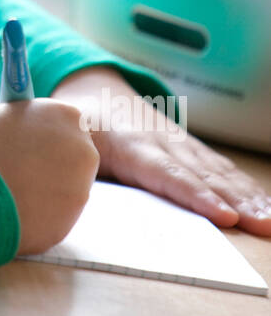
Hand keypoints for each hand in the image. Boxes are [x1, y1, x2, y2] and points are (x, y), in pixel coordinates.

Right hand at [0, 97, 98, 255]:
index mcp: (67, 116)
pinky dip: (32, 221)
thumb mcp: (2, 120)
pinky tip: (7, 214)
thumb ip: (25, 132)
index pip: (67, 130)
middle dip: (50, 172)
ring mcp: (78, 191)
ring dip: (41, 198)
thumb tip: (27, 146)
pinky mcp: (66, 226)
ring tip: (7, 197)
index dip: (46, 143)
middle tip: (20, 178)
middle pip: (72, 164)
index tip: (31, 152)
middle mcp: (83, 151)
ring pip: (62, 196)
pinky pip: (50, 222)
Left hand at [50, 65, 270, 235]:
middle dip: (236, 201)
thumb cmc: (77, 123)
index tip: (223, 216)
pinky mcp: (190, 148)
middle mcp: (162, 141)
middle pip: (202, 175)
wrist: (94, 89)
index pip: (166, 173)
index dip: (195, 195)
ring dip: (248, 196)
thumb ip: (72, 161)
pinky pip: (221, 168)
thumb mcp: (66, 137)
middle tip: (263, 225)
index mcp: (130, 144)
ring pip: (218, 171)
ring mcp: (180, 143)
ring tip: (270, 221)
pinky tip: (265, 206)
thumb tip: (72, 190)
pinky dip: (245, 186)